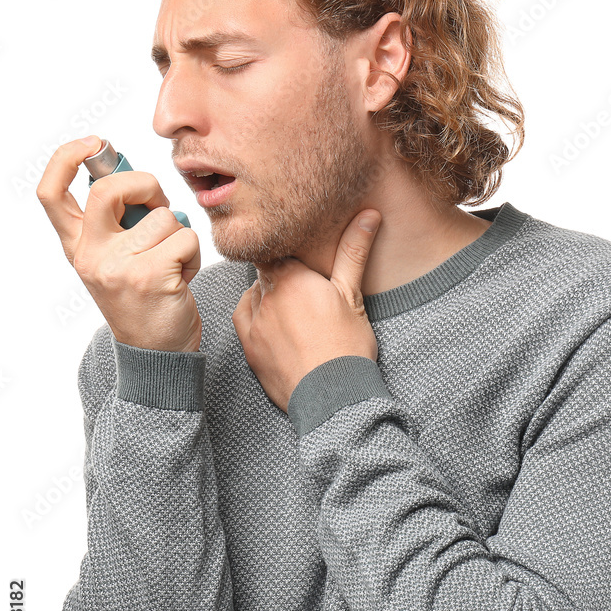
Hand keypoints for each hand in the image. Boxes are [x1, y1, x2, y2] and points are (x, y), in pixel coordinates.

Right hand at [37, 135, 201, 351]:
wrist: (158, 354)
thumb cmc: (144, 299)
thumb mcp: (115, 260)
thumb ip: (116, 222)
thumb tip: (131, 174)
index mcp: (78, 247)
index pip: (51, 193)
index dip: (67, 157)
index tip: (96, 143)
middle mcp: (91, 255)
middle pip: (107, 189)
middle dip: (144, 183)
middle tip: (158, 202)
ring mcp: (119, 266)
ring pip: (162, 216)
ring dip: (179, 234)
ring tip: (173, 261)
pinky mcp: (151, 276)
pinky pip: (186, 237)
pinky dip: (194, 253)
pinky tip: (183, 275)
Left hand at [231, 209, 381, 412]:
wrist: (331, 397)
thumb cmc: (346, 346)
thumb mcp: (352, 294)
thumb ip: (353, 251)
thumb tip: (368, 214)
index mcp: (292, 276)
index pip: (279, 245)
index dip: (290, 247)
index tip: (301, 252)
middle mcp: (267, 294)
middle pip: (266, 268)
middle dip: (281, 270)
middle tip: (303, 281)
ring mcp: (255, 320)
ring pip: (255, 290)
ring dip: (269, 291)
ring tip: (294, 305)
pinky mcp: (249, 345)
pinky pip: (243, 315)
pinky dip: (254, 310)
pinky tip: (272, 316)